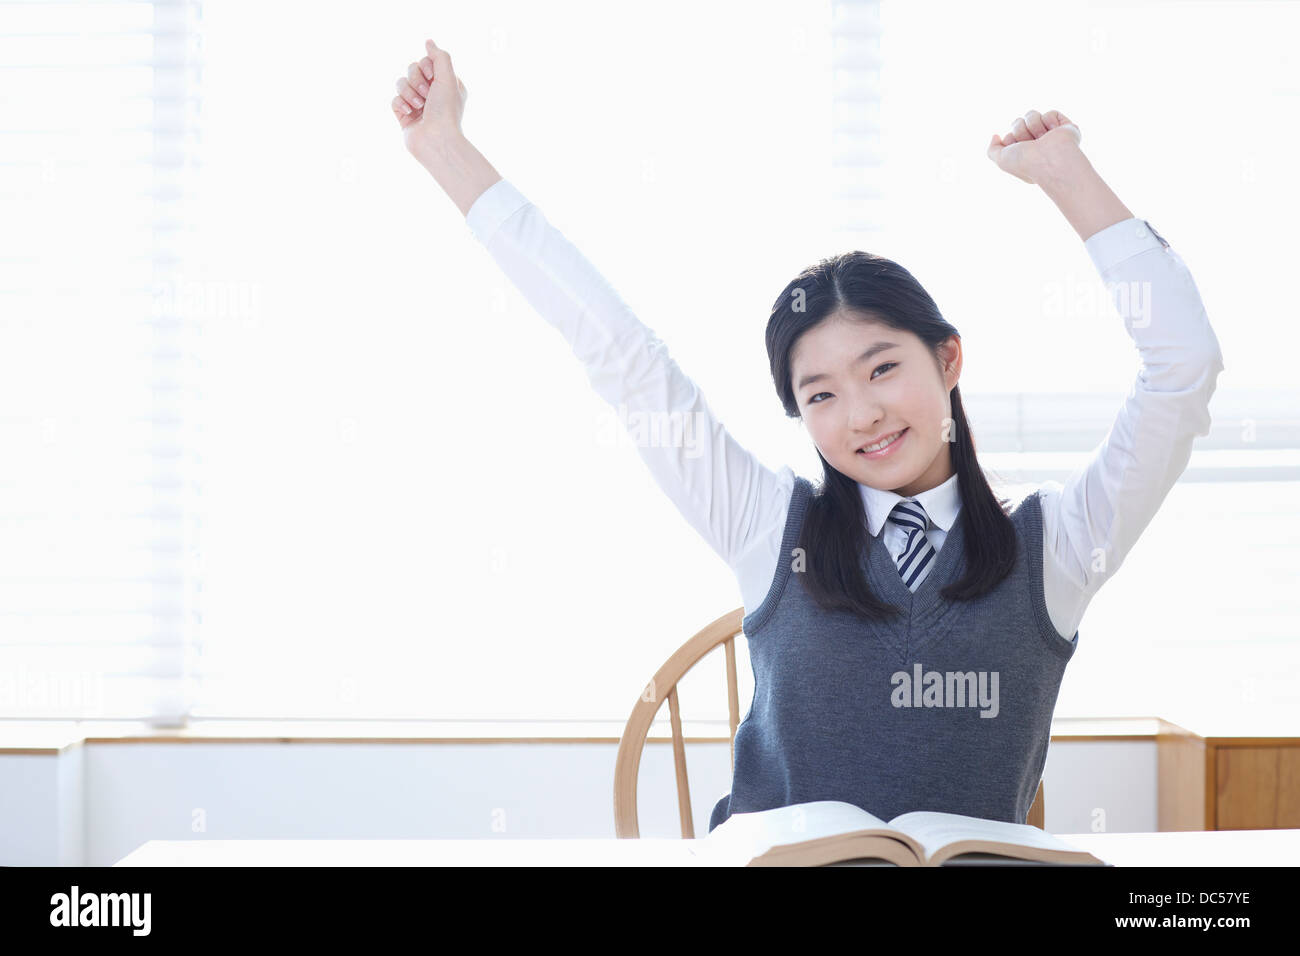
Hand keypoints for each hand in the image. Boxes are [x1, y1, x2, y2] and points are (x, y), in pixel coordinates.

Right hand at [391, 39, 467, 160]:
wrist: (436, 140)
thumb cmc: (446, 110)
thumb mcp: (448, 77)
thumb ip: (439, 56)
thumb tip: (428, 42)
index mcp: (445, 84)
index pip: (426, 61)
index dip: (426, 67)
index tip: (432, 78)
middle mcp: (431, 94)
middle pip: (411, 70)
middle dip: (416, 80)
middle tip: (427, 95)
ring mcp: (417, 105)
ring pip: (401, 83)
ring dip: (409, 92)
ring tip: (419, 106)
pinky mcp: (404, 116)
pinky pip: (394, 100)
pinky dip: (401, 104)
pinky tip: (411, 114)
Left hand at [986, 109, 1081, 184]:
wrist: (1050, 160)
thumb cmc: (1026, 163)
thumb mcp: (1001, 160)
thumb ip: (992, 150)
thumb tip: (996, 135)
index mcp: (1024, 154)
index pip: (1009, 135)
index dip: (1010, 140)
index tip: (1018, 151)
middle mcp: (1037, 144)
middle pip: (1018, 122)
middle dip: (1020, 131)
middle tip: (1031, 144)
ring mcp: (1051, 135)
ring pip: (1032, 115)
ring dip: (1033, 125)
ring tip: (1043, 138)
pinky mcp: (1065, 126)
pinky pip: (1050, 112)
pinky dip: (1050, 121)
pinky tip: (1054, 132)